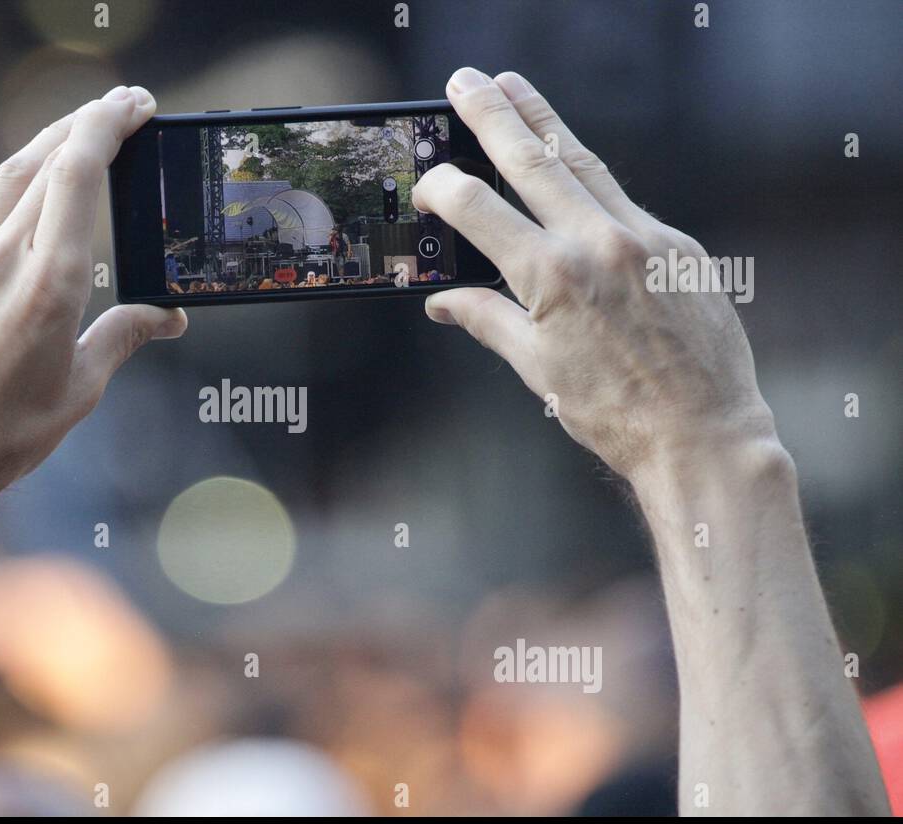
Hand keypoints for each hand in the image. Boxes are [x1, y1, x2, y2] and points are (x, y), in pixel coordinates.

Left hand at [0, 85, 185, 491]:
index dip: (106, 127)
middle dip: (85, 122)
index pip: (76, 174)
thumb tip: (167, 317)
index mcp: (48, 283)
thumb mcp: (80, 389)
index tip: (135, 106)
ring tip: (78, 130)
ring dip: (46, 143)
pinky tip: (28, 193)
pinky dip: (13, 186)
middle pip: (42, 160)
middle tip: (121, 104)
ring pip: (5, 179)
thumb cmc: (5, 434)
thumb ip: (124, 337)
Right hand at [413, 68, 777, 480]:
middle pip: (532, 160)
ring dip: (544, 121)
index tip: (428, 184)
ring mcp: (645, 238)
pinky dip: (589, 182)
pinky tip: (570, 171)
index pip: (479, 209)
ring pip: (583, 163)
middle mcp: (598, 244)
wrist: (703, 434)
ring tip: (514, 86)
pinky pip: (623, 202)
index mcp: (552, 277)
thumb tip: (443, 303)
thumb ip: (489, 321)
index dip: (443, 189)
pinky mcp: (679, 246)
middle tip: (466, 80)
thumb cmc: (614, 413)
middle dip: (493, 115)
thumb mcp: (538, 369)